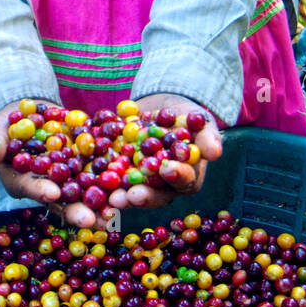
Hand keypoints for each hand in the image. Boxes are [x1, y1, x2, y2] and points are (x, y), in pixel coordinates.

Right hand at [0, 100, 117, 230]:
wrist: (27, 113)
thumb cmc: (6, 125)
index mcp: (20, 182)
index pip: (30, 188)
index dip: (41, 191)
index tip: (53, 193)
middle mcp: (45, 187)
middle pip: (61, 200)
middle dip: (76, 211)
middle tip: (92, 221)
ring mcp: (65, 180)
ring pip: (83, 194)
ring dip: (99, 204)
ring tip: (115, 213)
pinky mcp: (82, 169)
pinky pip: (98, 176)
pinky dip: (111, 181)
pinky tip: (126, 186)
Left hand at [107, 93, 222, 213]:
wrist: (161, 109)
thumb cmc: (187, 118)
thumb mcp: (199, 122)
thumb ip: (207, 136)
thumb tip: (214, 152)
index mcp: (186, 178)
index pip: (184, 180)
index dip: (176, 176)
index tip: (167, 168)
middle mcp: (162, 187)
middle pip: (155, 195)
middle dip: (143, 196)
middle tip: (131, 195)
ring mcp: (139, 184)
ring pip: (130, 194)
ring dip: (120, 197)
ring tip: (110, 197)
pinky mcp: (119, 175)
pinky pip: (109, 182)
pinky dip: (100, 184)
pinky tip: (90, 181)